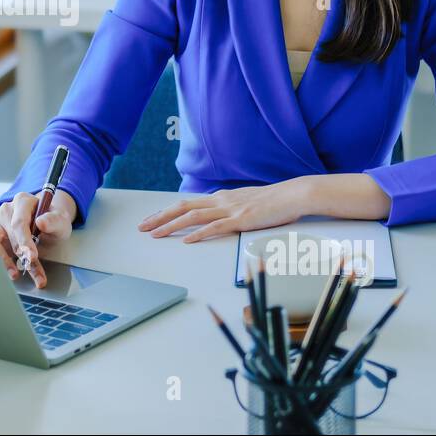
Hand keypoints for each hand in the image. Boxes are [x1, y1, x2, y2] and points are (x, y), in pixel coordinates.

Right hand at [0, 189, 77, 286]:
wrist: (49, 224)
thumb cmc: (54, 221)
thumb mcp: (61, 221)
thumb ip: (54, 221)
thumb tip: (40, 222)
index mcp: (23, 201)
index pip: (19, 222)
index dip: (24, 240)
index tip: (32, 256)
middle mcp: (8, 209)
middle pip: (10, 234)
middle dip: (21, 254)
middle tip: (32, 268)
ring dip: (6, 260)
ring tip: (16, 274)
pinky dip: (2, 261)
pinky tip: (12, 271)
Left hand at [137, 179, 307, 241]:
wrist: (293, 195)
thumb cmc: (273, 201)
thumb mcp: (246, 202)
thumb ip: (230, 208)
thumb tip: (218, 215)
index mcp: (221, 198)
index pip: (187, 204)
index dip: (167, 212)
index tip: (151, 220)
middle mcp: (221, 201)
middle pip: (182, 208)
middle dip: (160, 217)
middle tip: (142, 227)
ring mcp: (230, 210)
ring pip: (193, 217)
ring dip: (171, 225)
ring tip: (156, 234)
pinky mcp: (241, 219)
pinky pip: (215, 227)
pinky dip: (199, 234)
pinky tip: (187, 240)